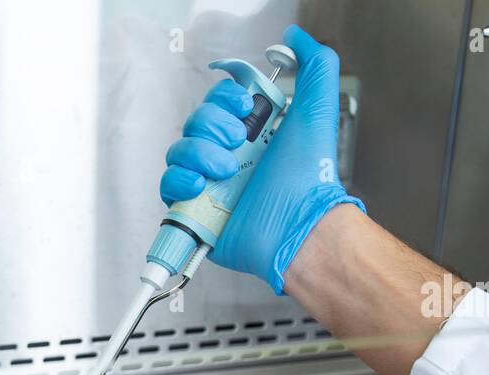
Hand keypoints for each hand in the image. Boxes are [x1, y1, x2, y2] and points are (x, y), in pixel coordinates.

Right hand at [159, 24, 364, 293]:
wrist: (300, 223)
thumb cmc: (311, 175)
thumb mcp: (319, 108)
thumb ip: (315, 64)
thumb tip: (296, 38)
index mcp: (250, 132)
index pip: (217, 102)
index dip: (224, 99)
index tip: (244, 106)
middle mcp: (228, 155)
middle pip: (194, 122)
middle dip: (213, 127)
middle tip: (239, 142)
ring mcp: (210, 183)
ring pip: (178, 151)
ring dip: (199, 154)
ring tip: (227, 169)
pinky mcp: (196, 211)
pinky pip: (169, 186)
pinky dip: (179, 180)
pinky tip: (200, 184)